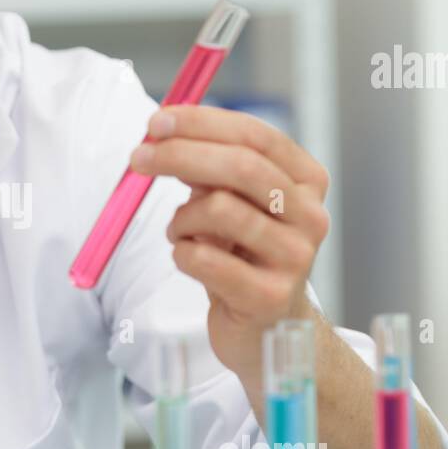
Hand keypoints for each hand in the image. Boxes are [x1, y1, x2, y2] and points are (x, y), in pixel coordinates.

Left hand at [129, 105, 330, 395]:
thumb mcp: (232, 203)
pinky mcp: (269, 296)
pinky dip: (183, 254)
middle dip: (179, 155)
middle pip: (240, 166)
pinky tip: (189, 259)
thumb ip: (209, 169)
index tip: (156, 121)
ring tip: (181, 234)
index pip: (254, 135)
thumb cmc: (243, 256)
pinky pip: (205, 259)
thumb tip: (165, 133)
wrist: (265, 327)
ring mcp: (295, 257)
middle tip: (138, 158)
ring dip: (182, 219)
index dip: (202, 123)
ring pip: (220, 210)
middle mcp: (310, 215)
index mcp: (306, 180)